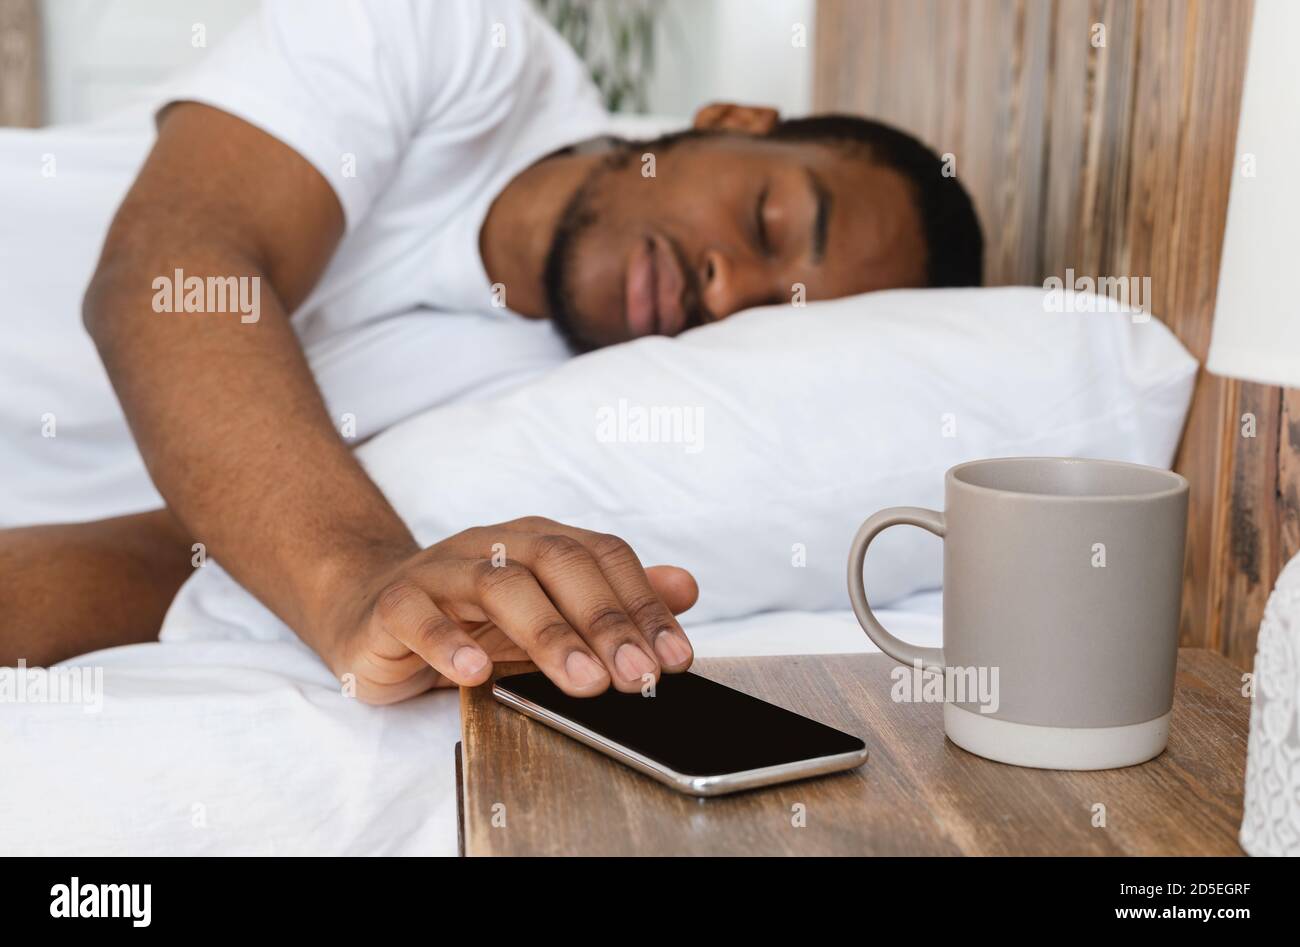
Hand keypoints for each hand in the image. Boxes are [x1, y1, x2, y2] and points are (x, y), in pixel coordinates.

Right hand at [323, 517, 697, 704]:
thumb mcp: (550, 610)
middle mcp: (494, 545)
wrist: (370, 607)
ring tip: (581, 681)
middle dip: (605, 621)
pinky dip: (447, 642)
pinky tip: (474, 673)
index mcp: (538, 542)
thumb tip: (685, 587)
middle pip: (557, 563)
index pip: (601, 557)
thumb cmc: (469, 615)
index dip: (643, 604)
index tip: (675, 658)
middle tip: (638, 676)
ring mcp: (442, 572)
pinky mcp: (394, 605)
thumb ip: (614, 601)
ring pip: (496, 585)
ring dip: (546, 633)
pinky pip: (418, 615)